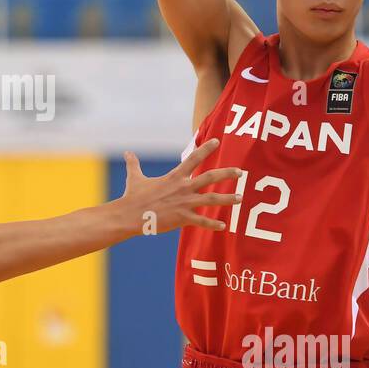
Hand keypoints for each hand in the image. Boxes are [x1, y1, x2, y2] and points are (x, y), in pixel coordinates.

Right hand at [120, 138, 242, 234]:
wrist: (130, 215)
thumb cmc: (132, 197)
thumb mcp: (134, 178)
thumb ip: (134, 164)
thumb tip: (127, 153)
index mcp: (174, 177)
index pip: (193, 158)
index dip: (206, 148)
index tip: (217, 141)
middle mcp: (182, 188)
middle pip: (210, 177)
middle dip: (227, 174)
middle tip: (241, 171)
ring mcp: (184, 203)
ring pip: (211, 199)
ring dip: (227, 199)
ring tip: (239, 198)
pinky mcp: (182, 218)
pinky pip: (201, 221)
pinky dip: (213, 224)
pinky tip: (224, 226)